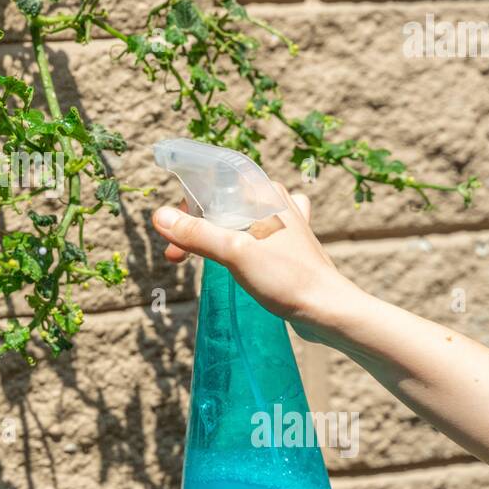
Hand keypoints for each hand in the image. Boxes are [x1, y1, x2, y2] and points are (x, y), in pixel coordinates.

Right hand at [151, 184, 359, 342]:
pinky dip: (230, 242)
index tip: (170, 222)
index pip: (216, 177)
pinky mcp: (284, 245)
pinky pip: (248, 234)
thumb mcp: (235, 253)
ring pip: (232, 218)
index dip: (187, 195)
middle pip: (220, 200)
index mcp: (264, 193)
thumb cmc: (288, 279)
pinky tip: (226, 257)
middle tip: (175, 252)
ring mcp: (281, 223)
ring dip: (208, 234)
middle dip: (192, 222)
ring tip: (190, 258)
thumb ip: (197, 233)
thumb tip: (160, 217)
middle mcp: (274, 202)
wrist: (327, 311)